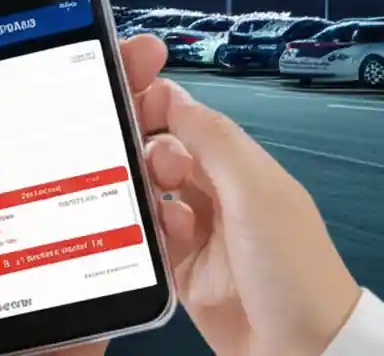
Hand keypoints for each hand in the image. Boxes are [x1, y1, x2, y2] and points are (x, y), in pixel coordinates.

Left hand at [0, 36, 174, 354]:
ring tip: (161, 109)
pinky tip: (170, 185)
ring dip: (144, 151)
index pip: (13, 142)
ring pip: (115, 195)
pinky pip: (139, 257)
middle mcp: (27, 233)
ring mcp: (68, 263)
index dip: (39, 94)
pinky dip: (161, 224)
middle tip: (135, 59)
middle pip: (73, 155)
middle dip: (108, 104)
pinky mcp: (102, 299)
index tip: (65, 45)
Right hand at [140, 35, 361, 355]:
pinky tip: (147, 235)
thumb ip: (214, 142)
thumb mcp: (255, 193)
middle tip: (140, 160)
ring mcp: (198, 236)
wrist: (298, 352)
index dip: (161, 107)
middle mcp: (219, 198)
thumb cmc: (292, 269)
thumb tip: (173, 96)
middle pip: (166, 157)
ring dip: (140, 192)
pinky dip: (140, 233)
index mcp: (243, 170)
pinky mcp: (180, 271)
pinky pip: (145, 240)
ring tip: (141, 199)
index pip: (193, 123)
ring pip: (150, 197)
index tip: (126, 97)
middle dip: (146, 151)